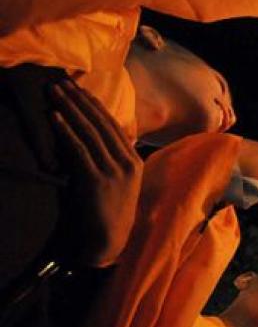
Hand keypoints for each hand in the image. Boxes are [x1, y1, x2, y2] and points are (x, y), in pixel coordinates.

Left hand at [49, 78, 142, 266]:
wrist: (108, 244)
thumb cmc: (108, 215)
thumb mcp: (116, 183)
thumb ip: (110, 162)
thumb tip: (94, 140)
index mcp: (135, 162)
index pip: (114, 126)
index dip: (94, 105)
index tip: (78, 89)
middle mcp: (128, 163)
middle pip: (100, 124)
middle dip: (79, 101)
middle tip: (60, 82)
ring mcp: (114, 172)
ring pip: (89, 132)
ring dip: (69, 109)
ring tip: (54, 93)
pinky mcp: (97, 181)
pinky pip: (79, 150)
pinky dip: (66, 131)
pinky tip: (54, 117)